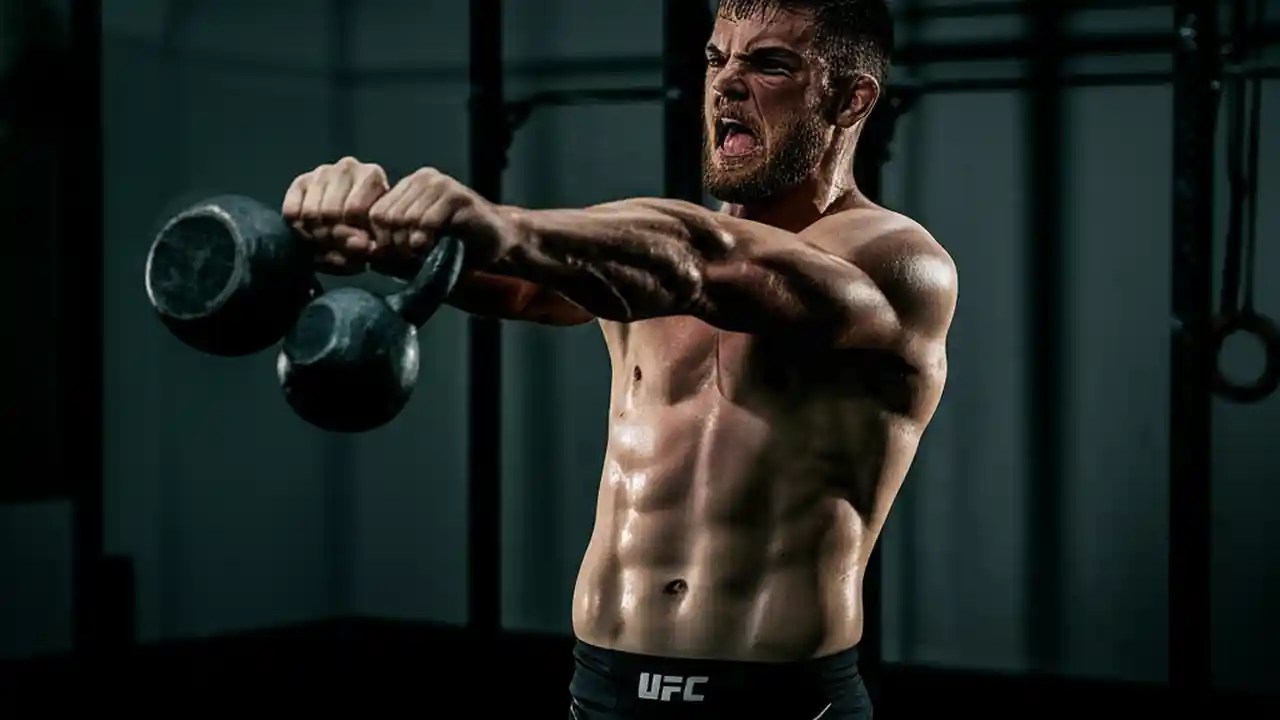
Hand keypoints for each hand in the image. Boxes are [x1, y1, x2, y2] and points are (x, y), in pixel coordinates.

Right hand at [281, 156, 387, 274]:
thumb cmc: (368, 233)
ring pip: (309, 213)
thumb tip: (359, 245)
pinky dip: (298, 228)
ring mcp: (321, 172)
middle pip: (329, 211)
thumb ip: (366, 245)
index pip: (354, 209)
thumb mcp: (373, 244)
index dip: (353, 234)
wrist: (350, 229)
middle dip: (332, 236)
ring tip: (326, 239)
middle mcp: (346, 167)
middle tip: (338, 244)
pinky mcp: (300, 182)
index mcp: (372, 175)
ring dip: (315, 234)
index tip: (358, 245)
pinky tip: (311, 231)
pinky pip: (291, 212)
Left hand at [368, 167, 516, 269]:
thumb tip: (367, 255)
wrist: (499, 240)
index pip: (375, 213)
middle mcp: (423, 179)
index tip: (398, 258)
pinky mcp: (459, 196)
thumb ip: (393, 249)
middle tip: (413, 259)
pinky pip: (428, 221)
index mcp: (409, 186)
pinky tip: (437, 248)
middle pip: (388, 216)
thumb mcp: (419, 248)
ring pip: (406, 218)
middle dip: (396, 245)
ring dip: (413, 245)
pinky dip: (428, 240)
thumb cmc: (457, 247)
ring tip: (427, 254)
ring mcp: (441, 184)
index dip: (381, 241)